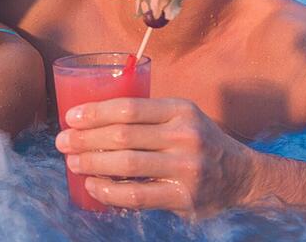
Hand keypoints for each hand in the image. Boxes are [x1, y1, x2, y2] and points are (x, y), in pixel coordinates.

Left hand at [55, 97, 256, 217]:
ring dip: (91, 163)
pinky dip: (109, 191)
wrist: (242, 177)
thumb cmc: (200, 142)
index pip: (128, 107)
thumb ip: (148, 116)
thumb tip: (92, 118)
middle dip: (84, 138)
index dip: (94, 112)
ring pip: (125, 164)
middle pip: (121, 135)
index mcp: (180, 110)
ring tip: (72, 162)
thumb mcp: (182, 118)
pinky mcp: (184, 197)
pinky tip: (93, 186)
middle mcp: (185, 136)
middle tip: (62, 141)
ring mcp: (186, 168)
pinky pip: (136, 195)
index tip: (70, 117)